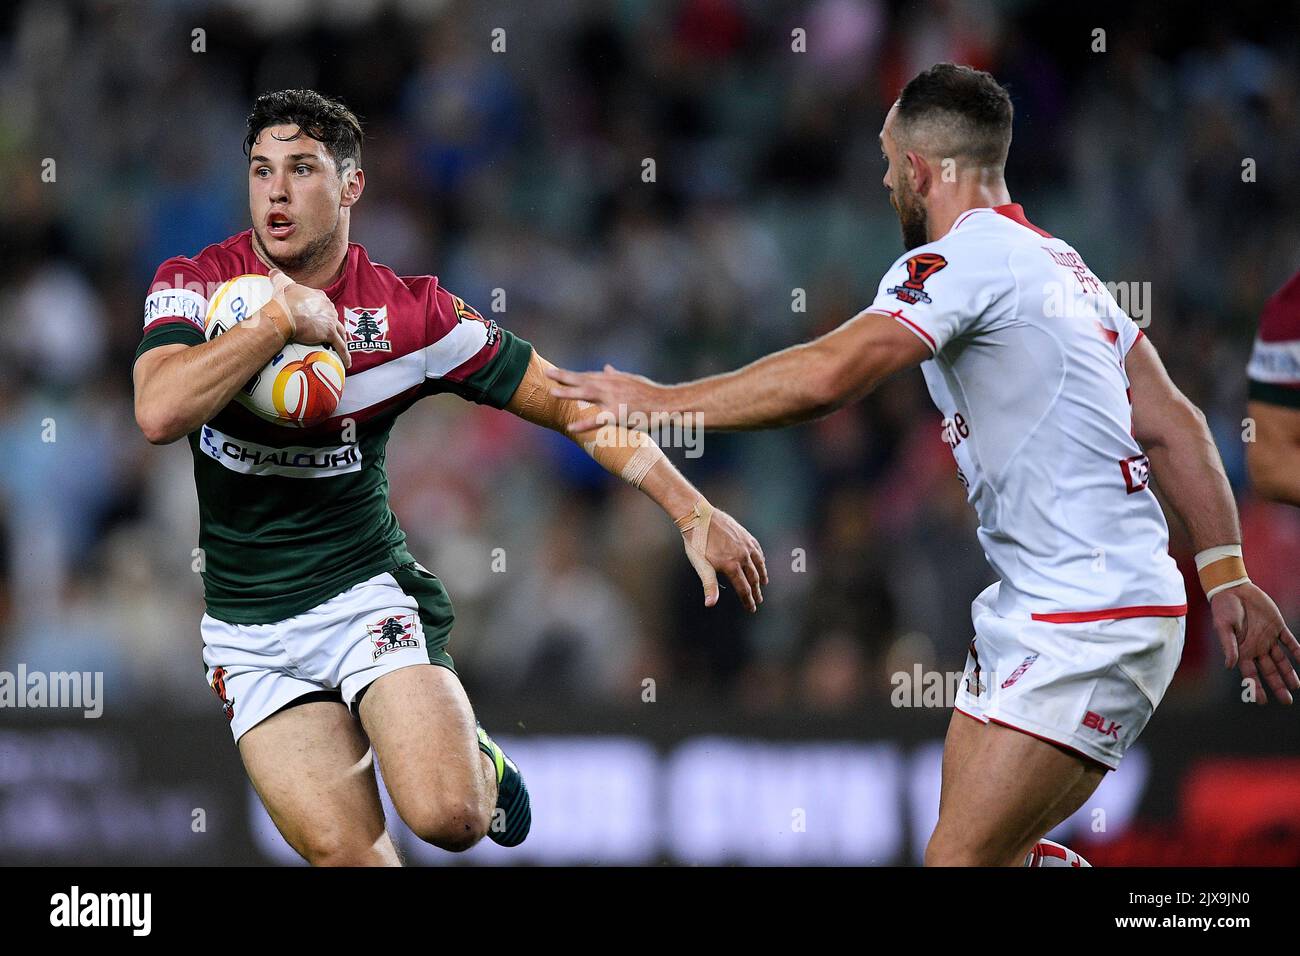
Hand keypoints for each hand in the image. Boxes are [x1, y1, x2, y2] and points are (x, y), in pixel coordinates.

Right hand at [268, 268, 350, 367]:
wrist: (284, 314)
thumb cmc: (282, 300)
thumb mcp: (281, 284)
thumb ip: (278, 277)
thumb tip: (272, 271)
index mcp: (319, 296)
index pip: (325, 305)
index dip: (323, 312)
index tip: (321, 317)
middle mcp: (328, 307)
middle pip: (334, 318)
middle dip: (334, 325)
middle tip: (332, 333)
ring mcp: (330, 320)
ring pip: (341, 332)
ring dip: (342, 339)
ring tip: (342, 346)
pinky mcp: (329, 333)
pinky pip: (340, 347)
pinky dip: (345, 355)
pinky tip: (348, 363)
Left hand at [547, 364, 665, 433]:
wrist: (668, 403)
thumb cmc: (651, 393)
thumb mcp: (632, 380)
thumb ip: (616, 375)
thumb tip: (606, 367)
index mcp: (613, 379)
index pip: (587, 375)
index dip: (569, 374)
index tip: (554, 372)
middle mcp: (611, 386)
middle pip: (583, 379)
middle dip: (564, 376)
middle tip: (546, 373)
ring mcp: (614, 399)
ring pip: (588, 394)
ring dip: (569, 393)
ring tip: (552, 393)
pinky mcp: (619, 414)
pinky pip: (598, 420)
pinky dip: (584, 424)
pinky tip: (571, 427)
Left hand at [675, 499, 767, 612]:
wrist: (698, 516)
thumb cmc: (696, 543)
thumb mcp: (701, 565)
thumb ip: (709, 585)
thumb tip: (710, 604)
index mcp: (731, 566)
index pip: (743, 588)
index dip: (748, 601)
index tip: (752, 609)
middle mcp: (742, 556)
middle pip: (753, 578)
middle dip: (756, 591)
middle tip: (758, 600)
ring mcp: (745, 545)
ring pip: (758, 564)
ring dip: (761, 575)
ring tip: (764, 583)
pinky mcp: (745, 535)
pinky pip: (757, 550)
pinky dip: (760, 559)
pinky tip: (760, 561)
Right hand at [1210, 582, 1299, 704]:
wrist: (1233, 588)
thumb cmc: (1223, 608)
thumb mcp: (1222, 627)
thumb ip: (1228, 646)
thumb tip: (1230, 666)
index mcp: (1241, 650)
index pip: (1250, 674)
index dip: (1256, 688)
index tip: (1263, 702)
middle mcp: (1256, 647)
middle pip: (1269, 671)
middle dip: (1277, 686)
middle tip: (1287, 700)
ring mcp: (1268, 638)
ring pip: (1281, 660)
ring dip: (1289, 673)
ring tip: (1297, 686)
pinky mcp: (1277, 626)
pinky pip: (1290, 642)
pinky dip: (1298, 651)